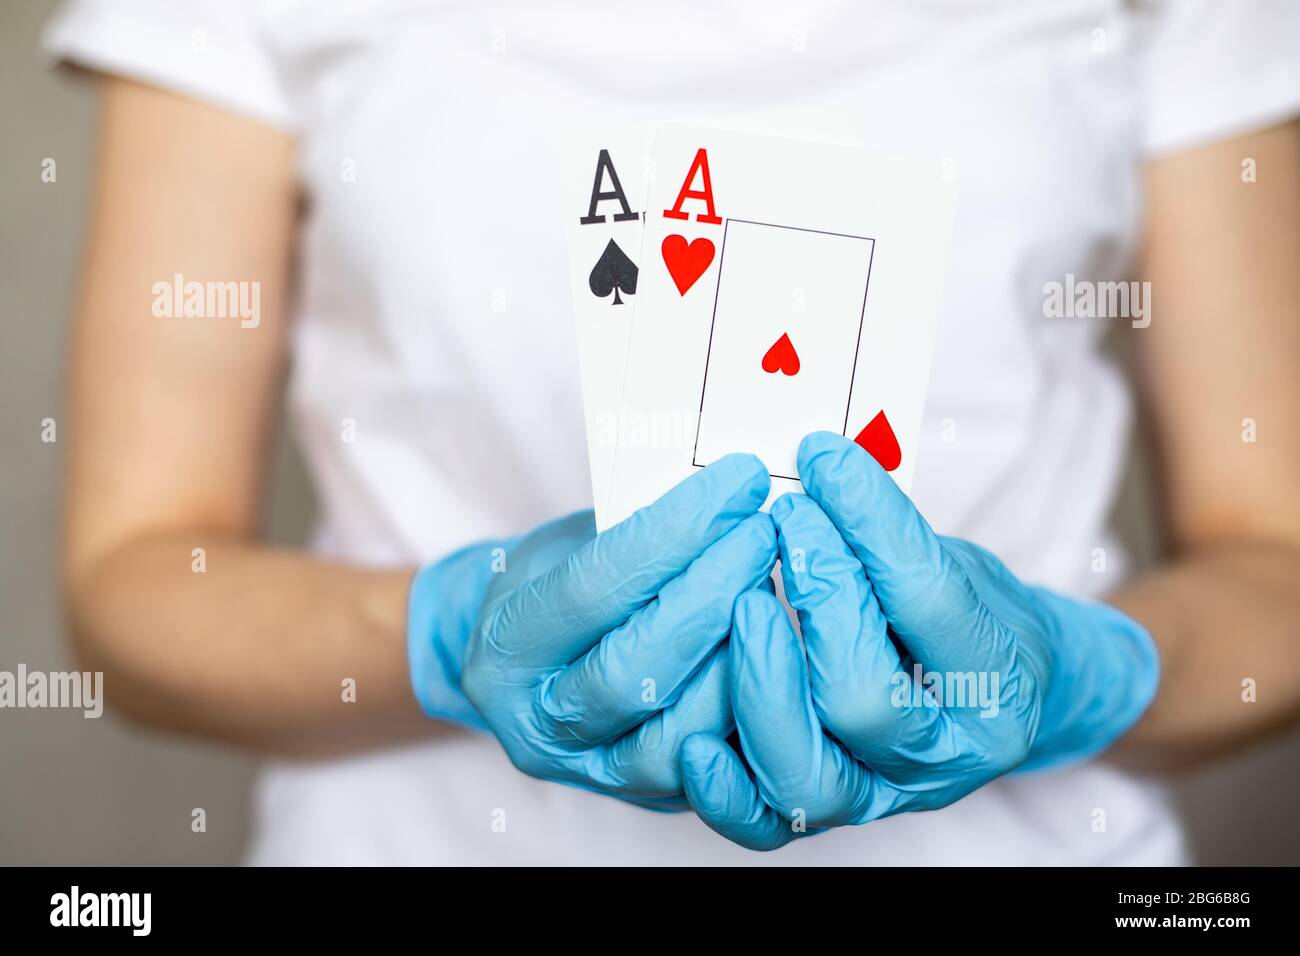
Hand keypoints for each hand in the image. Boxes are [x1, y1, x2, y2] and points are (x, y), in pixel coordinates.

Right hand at [430, 454, 776, 805]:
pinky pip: (711, 771)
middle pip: (634, 670)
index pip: (592, 589)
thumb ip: (629, 525)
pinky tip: (780, 649)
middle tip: (765, 532)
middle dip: (713, 593)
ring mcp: (593, 772)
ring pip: (678, 733)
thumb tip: (723, 491)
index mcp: (504, 650)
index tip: (737, 482)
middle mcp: (537, 724)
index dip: (672, 532)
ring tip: (776, 585)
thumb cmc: (559, 583)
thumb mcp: (569, 541)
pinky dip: (750, 708)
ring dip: (740, 655)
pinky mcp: (648, 796)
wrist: (531, 667)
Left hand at [679, 432, 1158, 848]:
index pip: (929, 601)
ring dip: (761, 682)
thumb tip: (817, 468)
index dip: (869, 524)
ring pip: (806, 773)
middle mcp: (942, 761)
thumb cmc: (961, 617)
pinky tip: (695, 737)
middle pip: (864, 698)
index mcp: (998, 690)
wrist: (985, 690)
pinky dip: (724, 788)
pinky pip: (762, 826)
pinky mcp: (818, 817)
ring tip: (743, 603)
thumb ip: (894, 538)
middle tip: (787, 519)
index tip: (824, 457)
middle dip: (816, 597)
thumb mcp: (957, 565)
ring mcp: (876, 797)